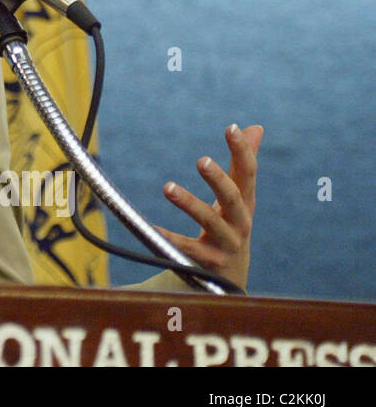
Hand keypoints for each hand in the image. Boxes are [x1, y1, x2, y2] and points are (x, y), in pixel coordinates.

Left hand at [154, 123, 262, 291]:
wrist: (230, 279)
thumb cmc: (231, 226)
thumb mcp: (239, 196)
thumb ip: (243, 163)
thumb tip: (255, 127)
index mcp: (246, 202)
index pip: (248, 173)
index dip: (243, 151)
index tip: (231, 128)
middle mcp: (241, 222)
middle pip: (233, 198)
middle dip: (219, 180)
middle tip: (202, 160)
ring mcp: (227, 243)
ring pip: (210, 222)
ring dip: (190, 204)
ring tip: (168, 187)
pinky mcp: (210, 262)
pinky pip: (189, 249)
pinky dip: (171, 239)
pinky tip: (153, 228)